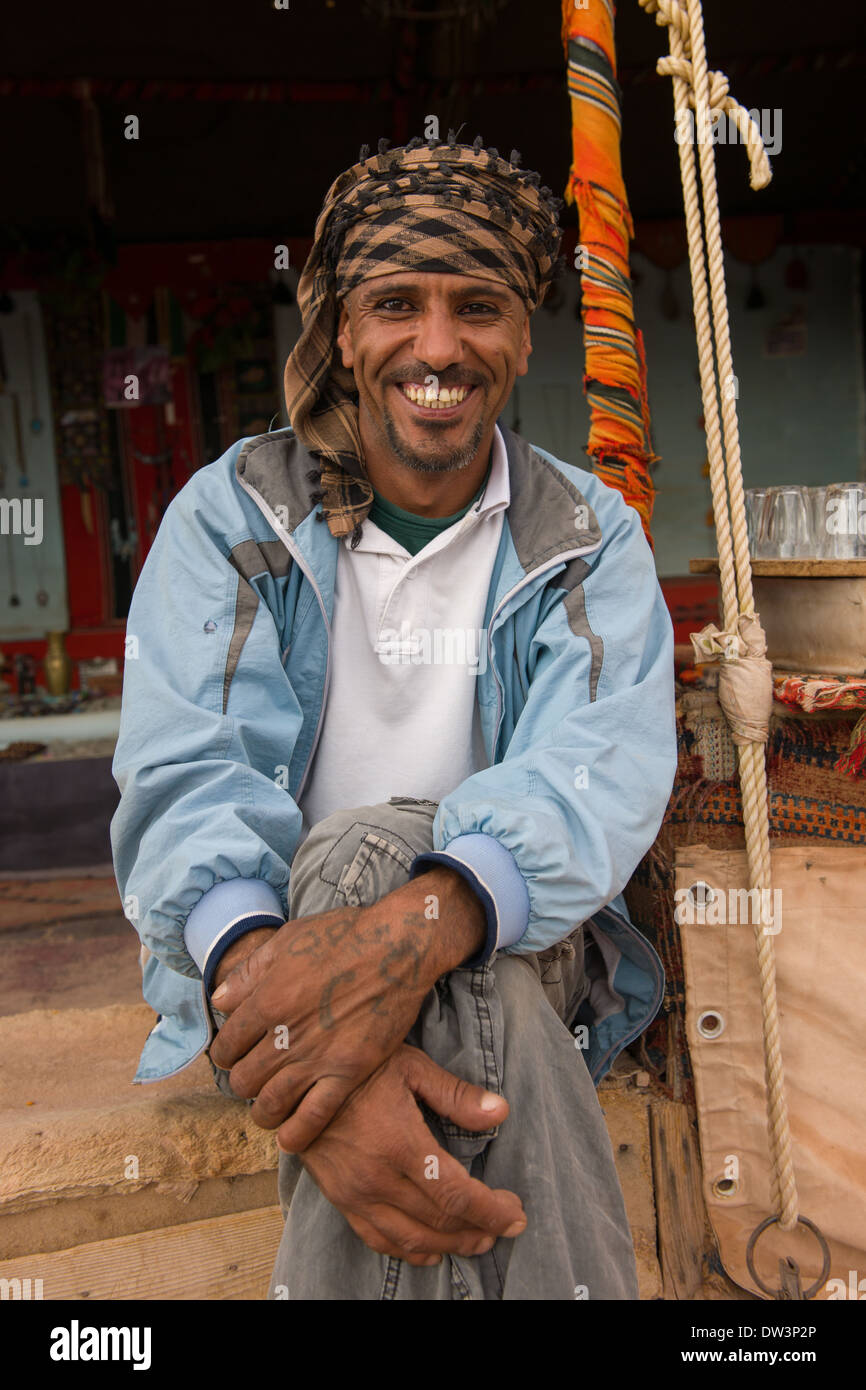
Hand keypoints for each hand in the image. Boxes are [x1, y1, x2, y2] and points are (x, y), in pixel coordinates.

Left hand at [208, 867, 485, 1151]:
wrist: (397, 945)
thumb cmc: (343, 935)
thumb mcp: (286, 940)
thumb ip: (248, 972)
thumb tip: (220, 999)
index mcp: (266, 1001)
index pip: (226, 1046)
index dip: (225, 1053)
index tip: (234, 1053)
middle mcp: (286, 1035)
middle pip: (244, 1079)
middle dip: (242, 1081)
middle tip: (253, 1077)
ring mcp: (318, 1057)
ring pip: (271, 1103)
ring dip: (262, 1111)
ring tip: (266, 1109)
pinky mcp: (349, 1072)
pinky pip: (314, 1116)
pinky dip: (296, 1134)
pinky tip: (289, 1137)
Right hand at [297, 1043, 526, 1263]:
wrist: (294, 1078)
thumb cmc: (358, 1066)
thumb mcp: (409, 1068)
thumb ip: (456, 1095)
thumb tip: (502, 1111)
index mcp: (399, 1144)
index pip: (455, 1195)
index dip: (491, 1211)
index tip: (516, 1214)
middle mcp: (376, 1177)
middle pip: (438, 1222)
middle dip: (479, 1229)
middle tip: (505, 1225)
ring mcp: (355, 1193)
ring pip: (411, 1239)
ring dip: (450, 1246)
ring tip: (478, 1240)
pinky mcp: (340, 1199)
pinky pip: (377, 1239)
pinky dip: (408, 1251)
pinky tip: (429, 1249)